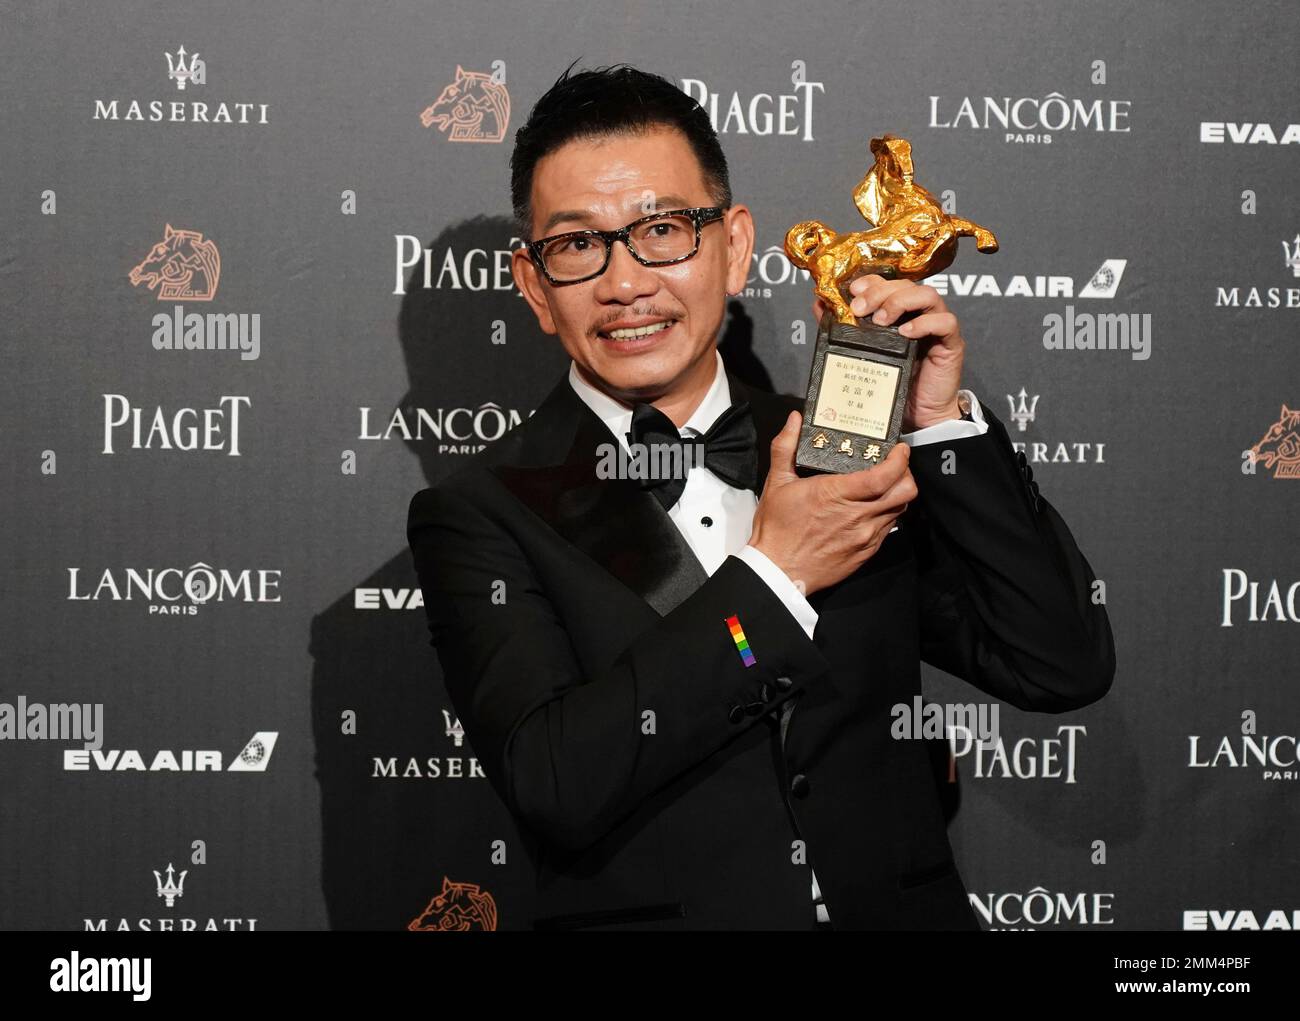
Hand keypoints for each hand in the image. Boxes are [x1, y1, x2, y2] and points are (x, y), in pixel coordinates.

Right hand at [748, 410, 916, 597]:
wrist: (778, 572)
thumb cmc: (777, 530)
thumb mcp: (776, 483)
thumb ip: (785, 447)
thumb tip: (794, 420)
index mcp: (836, 494)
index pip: (885, 476)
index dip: (900, 460)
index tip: (899, 450)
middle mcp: (857, 516)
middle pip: (904, 492)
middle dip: (906, 474)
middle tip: (896, 466)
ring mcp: (865, 536)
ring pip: (900, 510)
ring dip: (896, 494)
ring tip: (884, 486)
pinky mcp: (866, 552)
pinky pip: (888, 529)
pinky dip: (886, 514)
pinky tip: (871, 509)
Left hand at [812, 275, 964, 430]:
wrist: (919, 415)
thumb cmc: (893, 382)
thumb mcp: (864, 352)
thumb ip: (842, 328)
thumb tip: (820, 304)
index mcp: (900, 311)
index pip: (888, 283)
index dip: (871, 281)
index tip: (852, 290)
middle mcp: (919, 313)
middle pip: (906, 284)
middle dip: (880, 291)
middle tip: (859, 308)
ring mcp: (937, 325)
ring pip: (928, 294)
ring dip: (900, 301)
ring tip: (880, 321)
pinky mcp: (952, 342)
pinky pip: (946, 322)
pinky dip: (925, 323)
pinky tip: (906, 332)